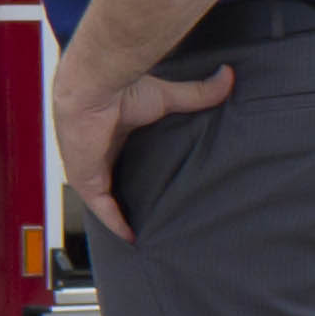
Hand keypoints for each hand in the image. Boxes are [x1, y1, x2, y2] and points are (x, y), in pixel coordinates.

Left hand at [53, 53, 235, 247]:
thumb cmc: (122, 89)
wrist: (94, 90)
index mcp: (112, 135)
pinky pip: (101, 211)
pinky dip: (116, 224)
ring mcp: (89, 170)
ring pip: (105, 201)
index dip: (137, 174)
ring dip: (121, 216)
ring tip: (145, 233)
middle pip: (114, 183)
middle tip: (155, 216)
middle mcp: (98, 155)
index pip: (123, 160)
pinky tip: (132, 239)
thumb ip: (197, 93)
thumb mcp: (166, 97)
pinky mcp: (85, 182)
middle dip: (130, 199)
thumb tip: (229, 75)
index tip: (158, 187)